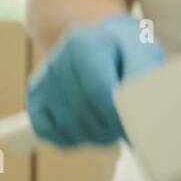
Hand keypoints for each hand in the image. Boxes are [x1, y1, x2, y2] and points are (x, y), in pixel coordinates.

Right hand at [27, 14, 165, 145]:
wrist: (101, 42)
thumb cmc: (127, 53)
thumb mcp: (144, 56)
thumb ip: (143, 84)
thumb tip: (139, 121)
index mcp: (84, 44)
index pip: (98, 92)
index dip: (118, 116)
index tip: (134, 125)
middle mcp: (57, 59)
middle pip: (84, 113)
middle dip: (110, 128)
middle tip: (127, 126)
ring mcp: (43, 80)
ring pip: (69, 126)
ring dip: (95, 135)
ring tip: (112, 123)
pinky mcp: (35, 100)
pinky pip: (51, 133)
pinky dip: (74, 138)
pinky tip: (90, 126)